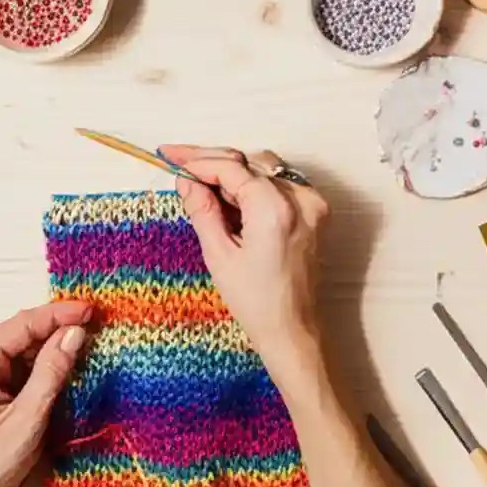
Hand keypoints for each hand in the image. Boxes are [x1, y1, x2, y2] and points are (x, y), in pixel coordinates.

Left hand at [0, 301, 90, 486]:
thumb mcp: (26, 420)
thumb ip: (50, 373)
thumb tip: (75, 333)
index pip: (23, 323)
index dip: (60, 313)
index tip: (93, 308)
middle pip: (23, 332)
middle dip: (59, 327)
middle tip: (98, 323)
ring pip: (23, 348)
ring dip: (53, 346)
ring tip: (90, 340)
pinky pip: (19, 365)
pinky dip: (43, 365)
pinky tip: (67, 363)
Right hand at [160, 145, 328, 374]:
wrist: (292, 329)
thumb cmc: (255, 302)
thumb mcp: (219, 255)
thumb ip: (203, 210)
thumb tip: (187, 181)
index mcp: (275, 210)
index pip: (232, 167)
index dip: (198, 160)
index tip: (172, 156)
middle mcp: (300, 200)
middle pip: (250, 162)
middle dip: (213, 161)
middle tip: (179, 162)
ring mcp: (312, 204)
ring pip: (266, 168)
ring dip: (233, 171)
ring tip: (201, 183)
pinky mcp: (315, 213)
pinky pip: (280, 183)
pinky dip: (254, 184)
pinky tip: (230, 195)